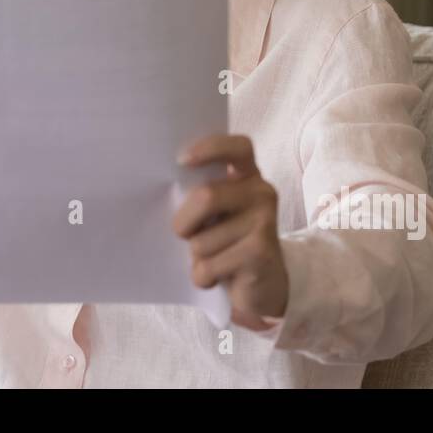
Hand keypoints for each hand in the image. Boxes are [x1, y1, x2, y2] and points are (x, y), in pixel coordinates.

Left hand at [173, 134, 288, 330]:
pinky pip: (209, 266)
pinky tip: (217, 277)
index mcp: (248, 176)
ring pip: (202, 241)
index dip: (210, 148)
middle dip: (184, 222)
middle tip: (185, 234)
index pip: (238, 147)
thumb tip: (166, 191)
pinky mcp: (261, 254)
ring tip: (213, 259)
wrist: (263, 285)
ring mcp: (265, 222)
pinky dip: (202, 277)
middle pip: (207, 197)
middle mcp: (262, 193)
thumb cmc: (228, 242)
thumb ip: (201, 197)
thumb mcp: (216, 214)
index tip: (182, 160)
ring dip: (196, 258)